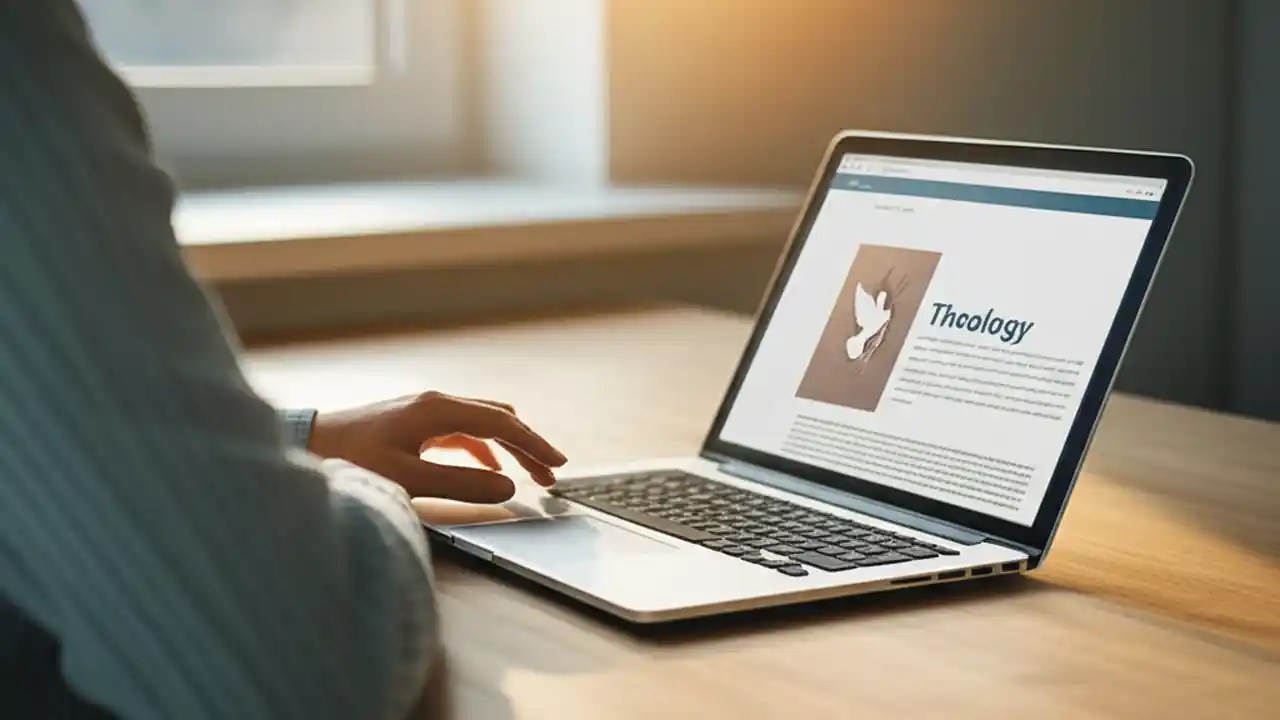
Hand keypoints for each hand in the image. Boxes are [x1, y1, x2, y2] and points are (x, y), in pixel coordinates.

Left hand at [308, 391, 566, 502]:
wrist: (305, 445)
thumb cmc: (350, 460)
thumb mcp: (409, 480)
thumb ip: (462, 485)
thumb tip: (508, 487)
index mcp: (438, 410)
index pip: (503, 425)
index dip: (535, 445)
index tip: (559, 464)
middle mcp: (436, 403)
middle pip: (499, 420)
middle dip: (528, 446)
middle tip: (552, 474)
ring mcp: (425, 410)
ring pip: (483, 424)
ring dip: (509, 448)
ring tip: (529, 475)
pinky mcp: (414, 422)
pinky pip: (464, 431)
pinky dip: (486, 448)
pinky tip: (490, 468)